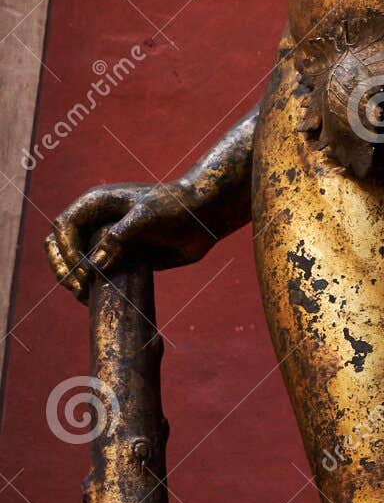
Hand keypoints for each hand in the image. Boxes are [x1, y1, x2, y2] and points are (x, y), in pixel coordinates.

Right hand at [46, 181, 217, 302]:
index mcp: (97, 203)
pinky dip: (89, 286)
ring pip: (73, 261)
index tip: (83, 273)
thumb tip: (93, 266)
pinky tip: (95, 299)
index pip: (64, 227)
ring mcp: (106, 240)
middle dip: (62, 267)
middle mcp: (96, 220)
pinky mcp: (118, 256)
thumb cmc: (176, 208)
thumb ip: (119, 238)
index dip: (67, 251)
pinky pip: (94, 273)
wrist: (204, 217)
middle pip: (60, 244)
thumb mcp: (146, 217)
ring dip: (72, 279)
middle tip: (78, 289)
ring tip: (85, 297)